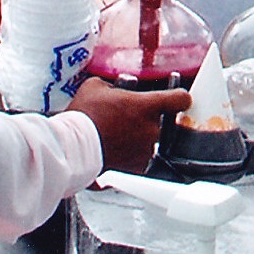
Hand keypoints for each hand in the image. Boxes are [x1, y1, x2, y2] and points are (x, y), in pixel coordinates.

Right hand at [67, 77, 190, 173]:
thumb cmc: (82, 118)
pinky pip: (141, 158)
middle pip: (166, 122)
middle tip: (130, 117)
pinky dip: (132, 154)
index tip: (176, 98)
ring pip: (153, 140)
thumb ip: (113, 86)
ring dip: (141, 137)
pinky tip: (116, 149)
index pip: (181, 99)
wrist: (71, 148)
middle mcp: (152, 129)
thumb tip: (116, 88)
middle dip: (151, 119)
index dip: (179, 97)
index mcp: (147, 106)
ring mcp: (147, 151)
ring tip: (119, 134)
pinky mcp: (137, 168)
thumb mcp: (95, 87)